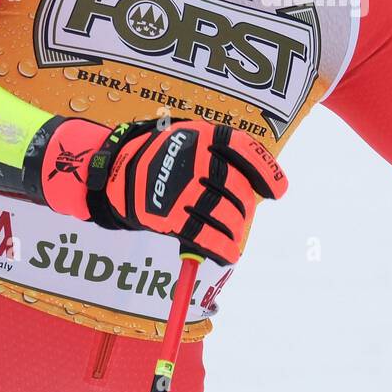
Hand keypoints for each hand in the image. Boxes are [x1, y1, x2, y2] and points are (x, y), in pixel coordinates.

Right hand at [84, 117, 286, 264]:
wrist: (114, 170)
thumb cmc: (163, 158)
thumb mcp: (190, 140)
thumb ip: (221, 156)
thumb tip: (258, 188)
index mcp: (203, 136)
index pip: (244, 149)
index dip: (266, 171)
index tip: (277, 192)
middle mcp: (194, 159)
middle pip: (237, 189)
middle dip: (243, 209)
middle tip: (238, 218)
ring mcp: (181, 187)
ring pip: (224, 215)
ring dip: (234, 231)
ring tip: (233, 238)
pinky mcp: (168, 214)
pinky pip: (204, 236)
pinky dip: (221, 249)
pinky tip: (228, 255)